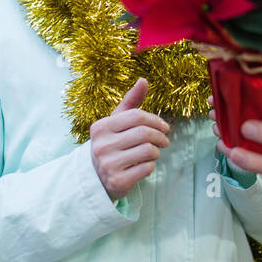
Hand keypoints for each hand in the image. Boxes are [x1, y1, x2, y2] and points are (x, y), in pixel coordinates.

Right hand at [90, 78, 170, 201]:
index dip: (155, 120)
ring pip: (147, 150)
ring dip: (156, 151)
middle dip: (160, 136)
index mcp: (100, 127)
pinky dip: (151, 166)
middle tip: (165, 141)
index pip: (136, 116)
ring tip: (154, 153)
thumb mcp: (117, 122)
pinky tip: (145, 165)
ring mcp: (108, 164)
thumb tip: (143, 80)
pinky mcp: (117, 181)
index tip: (165, 127)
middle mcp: (101, 145)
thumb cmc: (111, 143)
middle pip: (144, 133)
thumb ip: (131, 102)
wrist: (97, 178)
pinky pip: (146, 168)